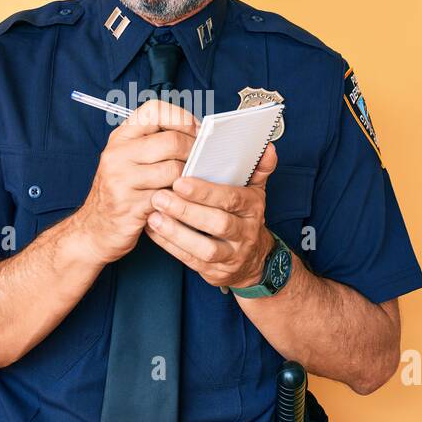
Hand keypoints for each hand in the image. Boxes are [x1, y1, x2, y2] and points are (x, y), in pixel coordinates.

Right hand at [71, 98, 201, 263]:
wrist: (93, 231)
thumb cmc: (120, 193)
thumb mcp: (129, 160)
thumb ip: (155, 143)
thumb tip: (199, 133)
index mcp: (120, 138)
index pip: (155, 110)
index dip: (181, 118)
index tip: (196, 132)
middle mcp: (117, 154)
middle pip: (172, 141)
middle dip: (194, 151)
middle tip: (201, 162)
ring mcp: (121, 180)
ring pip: (174, 170)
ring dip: (189, 179)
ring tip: (188, 185)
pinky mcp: (130, 206)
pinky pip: (169, 197)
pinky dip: (179, 199)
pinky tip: (178, 202)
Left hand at [144, 142, 278, 288]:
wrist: (254, 261)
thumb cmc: (245, 218)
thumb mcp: (255, 192)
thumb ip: (258, 169)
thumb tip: (267, 149)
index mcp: (253, 208)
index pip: (232, 198)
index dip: (206, 192)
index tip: (180, 181)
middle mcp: (245, 232)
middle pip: (218, 223)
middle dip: (187, 211)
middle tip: (160, 197)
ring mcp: (231, 255)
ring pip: (205, 248)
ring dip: (177, 233)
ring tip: (154, 217)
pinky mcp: (215, 272)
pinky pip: (191, 261)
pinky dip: (170, 246)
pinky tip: (154, 231)